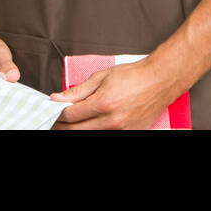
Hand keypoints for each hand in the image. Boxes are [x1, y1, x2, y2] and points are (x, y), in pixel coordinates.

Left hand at [49, 57, 179, 129]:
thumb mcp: (100, 77)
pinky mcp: (130, 134)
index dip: (57, 114)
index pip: (71, 115)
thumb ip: (77, 91)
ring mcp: (122, 130)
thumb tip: (57, 98)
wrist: (159, 81)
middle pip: (77, 130)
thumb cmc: (133, 76)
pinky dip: (95, 129)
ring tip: (73, 120)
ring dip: (78, 128)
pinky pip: (106, 135)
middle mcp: (112, 121)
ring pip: (90, 134)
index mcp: (103, 104)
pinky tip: (91, 123)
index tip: (52, 110)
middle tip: (57, 120)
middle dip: (63, 125)